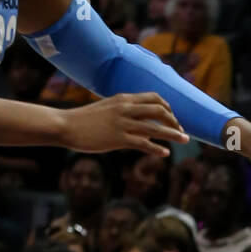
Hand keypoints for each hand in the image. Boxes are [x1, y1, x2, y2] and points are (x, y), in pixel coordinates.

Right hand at [64, 93, 188, 156]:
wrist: (65, 125)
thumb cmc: (84, 119)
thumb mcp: (107, 108)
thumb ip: (123, 110)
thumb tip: (138, 119)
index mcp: (124, 99)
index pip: (154, 98)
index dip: (168, 108)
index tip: (173, 118)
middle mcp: (126, 108)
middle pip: (160, 110)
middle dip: (174, 121)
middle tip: (181, 131)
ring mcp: (123, 124)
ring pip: (156, 128)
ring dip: (173, 134)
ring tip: (184, 140)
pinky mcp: (118, 139)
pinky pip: (143, 143)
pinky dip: (157, 149)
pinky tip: (164, 153)